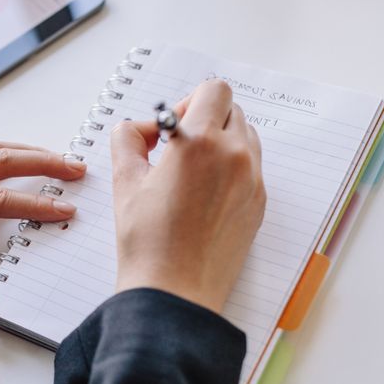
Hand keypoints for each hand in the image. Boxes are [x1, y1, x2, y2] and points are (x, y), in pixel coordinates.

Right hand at [110, 79, 265, 312]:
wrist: (175, 292)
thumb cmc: (147, 243)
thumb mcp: (125, 183)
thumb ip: (128, 140)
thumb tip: (139, 129)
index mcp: (201, 142)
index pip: (213, 90)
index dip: (190, 102)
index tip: (172, 128)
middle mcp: (235, 156)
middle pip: (232, 110)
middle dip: (205, 121)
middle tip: (178, 151)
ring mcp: (253, 181)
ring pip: (245, 138)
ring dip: (222, 143)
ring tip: (192, 175)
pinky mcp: (259, 205)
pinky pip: (251, 169)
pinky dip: (232, 170)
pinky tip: (204, 198)